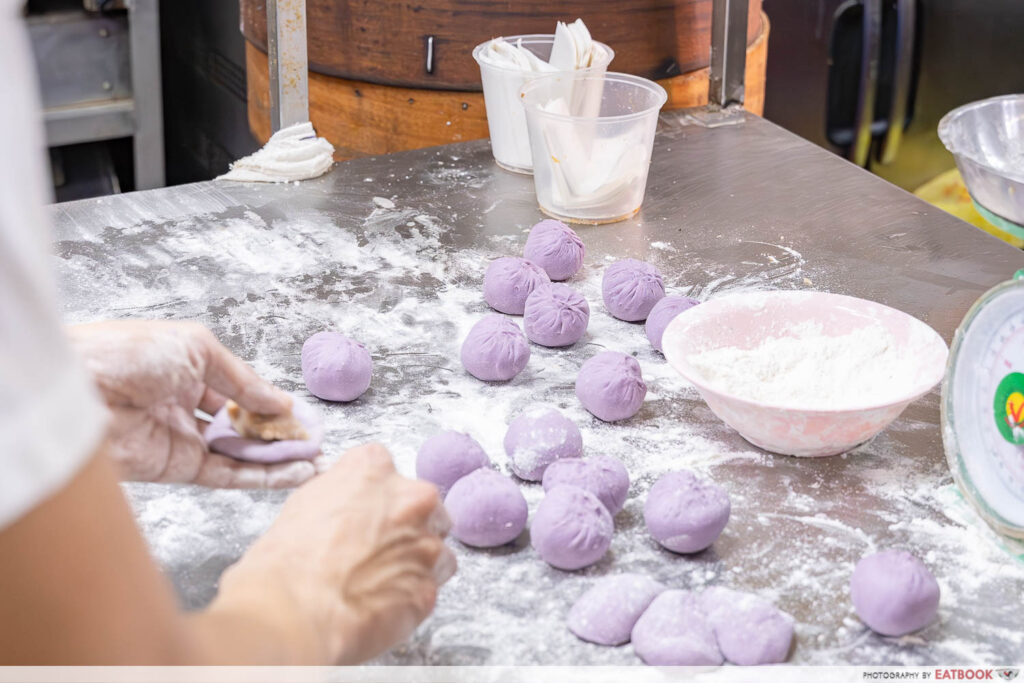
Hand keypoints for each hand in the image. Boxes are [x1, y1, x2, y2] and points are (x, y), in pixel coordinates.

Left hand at [69, 320, 318, 487]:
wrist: (77, 391)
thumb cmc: (125, 354)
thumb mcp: (197, 349)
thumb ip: (243, 380)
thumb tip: (281, 403)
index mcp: (185, 370)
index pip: (239, 391)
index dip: (271, 403)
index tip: (302, 415)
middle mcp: (183, 406)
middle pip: (242, 425)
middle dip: (280, 434)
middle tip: (315, 442)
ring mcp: (180, 438)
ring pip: (239, 453)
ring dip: (278, 459)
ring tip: (315, 461)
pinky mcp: (175, 468)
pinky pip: (226, 474)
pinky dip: (260, 476)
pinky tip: (291, 473)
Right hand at [209, 443, 456, 664]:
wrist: (294, 611)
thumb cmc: (288, 562)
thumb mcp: (304, 503)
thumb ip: (341, 494)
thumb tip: (350, 504)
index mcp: (373, 469)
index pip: (383, 466)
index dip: (372, 494)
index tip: (364, 511)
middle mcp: (409, 499)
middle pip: (423, 504)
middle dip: (405, 524)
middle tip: (375, 548)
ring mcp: (426, 543)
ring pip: (435, 546)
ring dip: (415, 560)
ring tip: (379, 580)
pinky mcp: (430, 586)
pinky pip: (432, 585)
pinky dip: (413, 592)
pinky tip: (384, 601)